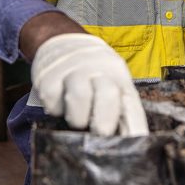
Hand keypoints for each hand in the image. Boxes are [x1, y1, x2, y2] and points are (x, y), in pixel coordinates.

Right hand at [30, 33, 147, 135]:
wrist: (62, 40)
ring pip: (79, 96)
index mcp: (118, 75)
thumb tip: (128, 140)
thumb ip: (119, 109)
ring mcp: (73, 69)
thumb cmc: (92, 71)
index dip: (134, 126)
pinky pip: (53, 99)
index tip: (134, 144)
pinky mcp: (49, 74)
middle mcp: (99, 69)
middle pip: (107, 93)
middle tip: (100, 133)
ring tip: (77, 119)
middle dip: (104, 120)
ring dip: (78, 117)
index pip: (131, 104)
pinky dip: (55, 108)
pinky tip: (60, 102)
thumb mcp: (111, 82)